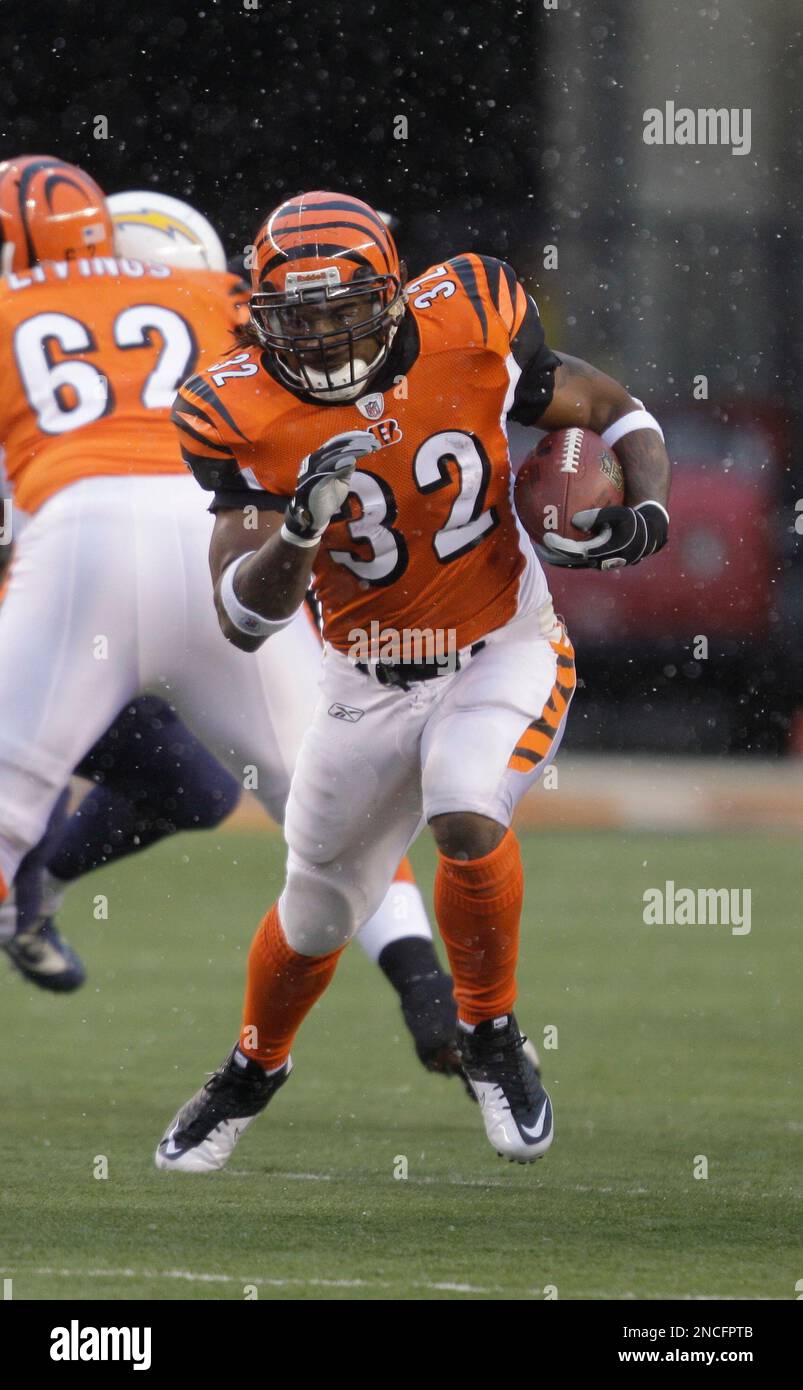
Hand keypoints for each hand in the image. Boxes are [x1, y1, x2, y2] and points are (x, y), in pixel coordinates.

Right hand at [282, 430, 379, 544]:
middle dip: (356, 441)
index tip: (370, 438)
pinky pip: (329, 468)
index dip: (354, 438)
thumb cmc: (328, 499)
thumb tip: (354, 456)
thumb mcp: (341, 480)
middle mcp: (314, 460)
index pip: (337, 443)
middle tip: (373, 440)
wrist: (315, 518)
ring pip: (334, 454)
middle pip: (336, 445)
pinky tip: (354, 459)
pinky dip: (342, 462)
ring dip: (353, 449)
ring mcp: (313, 469)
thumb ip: (346, 468)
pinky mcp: (314, 481)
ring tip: (368, 448)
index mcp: (320, 459)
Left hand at [540, 501, 668, 569]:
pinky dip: (565, 554)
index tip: (546, 537)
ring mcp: (598, 564)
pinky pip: (577, 559)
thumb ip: (598, 516)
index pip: (576, 551)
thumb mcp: (620, 514)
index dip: (559, 546)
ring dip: (556, 557)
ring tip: (541, 548)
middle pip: (569, 562)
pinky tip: (556, 543)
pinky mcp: (598, 561)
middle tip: (536, 545)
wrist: (648, 535)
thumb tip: (575, 520)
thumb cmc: (634, 520)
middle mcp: (598, 562)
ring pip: (571, 563)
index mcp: (603, 552)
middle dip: (552, 555)